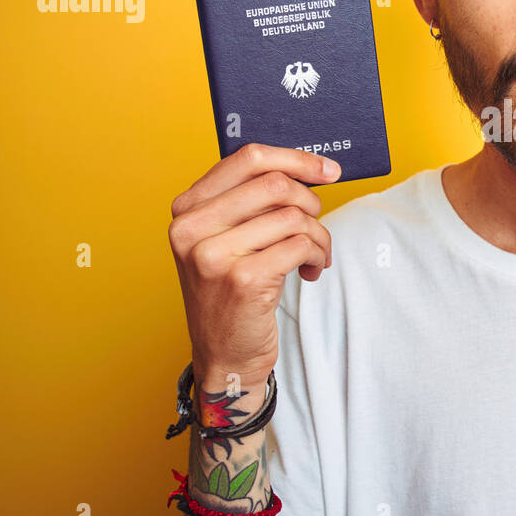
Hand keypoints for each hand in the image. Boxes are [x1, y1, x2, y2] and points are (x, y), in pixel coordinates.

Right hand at [168, 143, 339, 383]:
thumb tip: (308, 167)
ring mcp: (213, 255)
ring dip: (318, 235)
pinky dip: (316, 255)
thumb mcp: (227, 239)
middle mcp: (191, 228)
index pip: (248, 158)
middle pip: (275, 184)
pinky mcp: (242, 280)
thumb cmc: (233, 291)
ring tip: (314, 255)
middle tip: (315, 225)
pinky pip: (300, 245)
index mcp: (187, 208)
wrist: (224, 356)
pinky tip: (309, 271)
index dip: (296, 159)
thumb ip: (250, 201)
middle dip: (310, 203)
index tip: (327, 170)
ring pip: (293, 217)